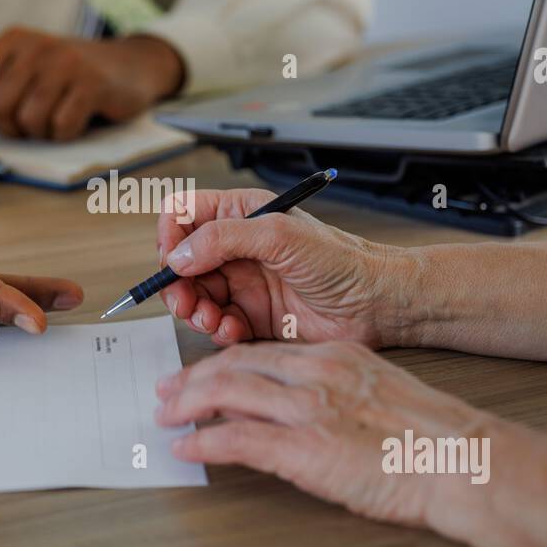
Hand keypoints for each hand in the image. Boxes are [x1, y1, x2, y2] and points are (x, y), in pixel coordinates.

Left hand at [0, 28, 183, 140]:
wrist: (130, 67)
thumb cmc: (67, 71)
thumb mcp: (17, 64)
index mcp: (11, 39)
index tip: (11, 109)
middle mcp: (36, 45)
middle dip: (14, 127)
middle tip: (36, 120)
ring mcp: (66, 63)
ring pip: (29, 120)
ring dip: (42, 133)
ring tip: (57, 118)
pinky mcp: (93, 84)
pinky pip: (61, 127)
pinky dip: (66, 135)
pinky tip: (78, 120)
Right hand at [156, 188, 417, 346]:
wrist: (376, 304)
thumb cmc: (341, 261)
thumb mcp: (279, 236)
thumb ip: (223, 239)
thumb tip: (179, 255)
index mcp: (240, 215)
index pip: (184, 215)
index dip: (170, 237)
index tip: (173, 261)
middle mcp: (237, 248)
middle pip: (182, 262)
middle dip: (177, 284)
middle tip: (185, 302)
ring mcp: (243, 283)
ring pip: (194, 296)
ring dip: (195, 311)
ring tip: (211, 319)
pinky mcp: (252, 316)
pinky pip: (216, 324)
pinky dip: (217, 331)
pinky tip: (233, 331)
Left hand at [156, 340, 546, 546]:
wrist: (464, 462)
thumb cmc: (432, 437)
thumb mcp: (381, 393)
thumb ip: (340, 390)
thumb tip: (310, 406)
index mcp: (334, 358)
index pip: (261, 351)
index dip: (221, 361)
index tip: (200, 372)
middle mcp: (316, 374)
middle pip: (234, 365)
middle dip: (193, 378)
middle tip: (167, 391)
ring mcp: (308, 409)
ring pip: (227, 392)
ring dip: (187, 404)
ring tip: (166, 415)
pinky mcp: (305, 448)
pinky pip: (237, 439)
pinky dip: (204, 442)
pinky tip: (187, 447)